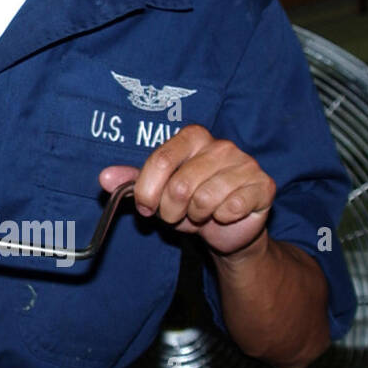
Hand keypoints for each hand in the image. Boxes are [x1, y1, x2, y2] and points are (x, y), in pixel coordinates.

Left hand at [99, 124, 273, 257]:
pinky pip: (231, 207)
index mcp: (193, 137)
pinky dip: (222, 218)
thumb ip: (132, 183)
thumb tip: (104, 177)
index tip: (146, 207)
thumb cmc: (189, 205)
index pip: (161, 160)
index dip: (148, 190)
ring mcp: (245, 163)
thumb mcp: (157, 193)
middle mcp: (221, 145)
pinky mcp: (263, 185)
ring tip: (201, 213)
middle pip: (180, 183)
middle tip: (177, 214)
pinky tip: (225, 214)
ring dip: (196, 216)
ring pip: (204, 198)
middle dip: (171, 209)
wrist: (227, 230)